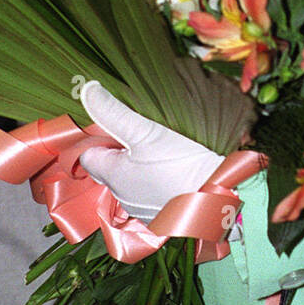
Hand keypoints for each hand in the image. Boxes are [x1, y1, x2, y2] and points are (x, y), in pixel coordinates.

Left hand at [79, 81, 223, 221]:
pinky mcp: (161, 213)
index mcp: (112, 176)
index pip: (87, 155)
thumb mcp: (146, 132)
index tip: (111, 123)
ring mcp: (141, 208)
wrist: (216, 197)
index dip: (95, 137)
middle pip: (108, 167)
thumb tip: (88, 91)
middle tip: (137, 131)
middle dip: (117, 149)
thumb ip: (115, 113)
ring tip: (156, 148)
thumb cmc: (180, 166)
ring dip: (136, 165)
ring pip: (129, 180)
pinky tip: (169, 167)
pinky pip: (148, 192)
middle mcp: (121, 196)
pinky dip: (153, 179)